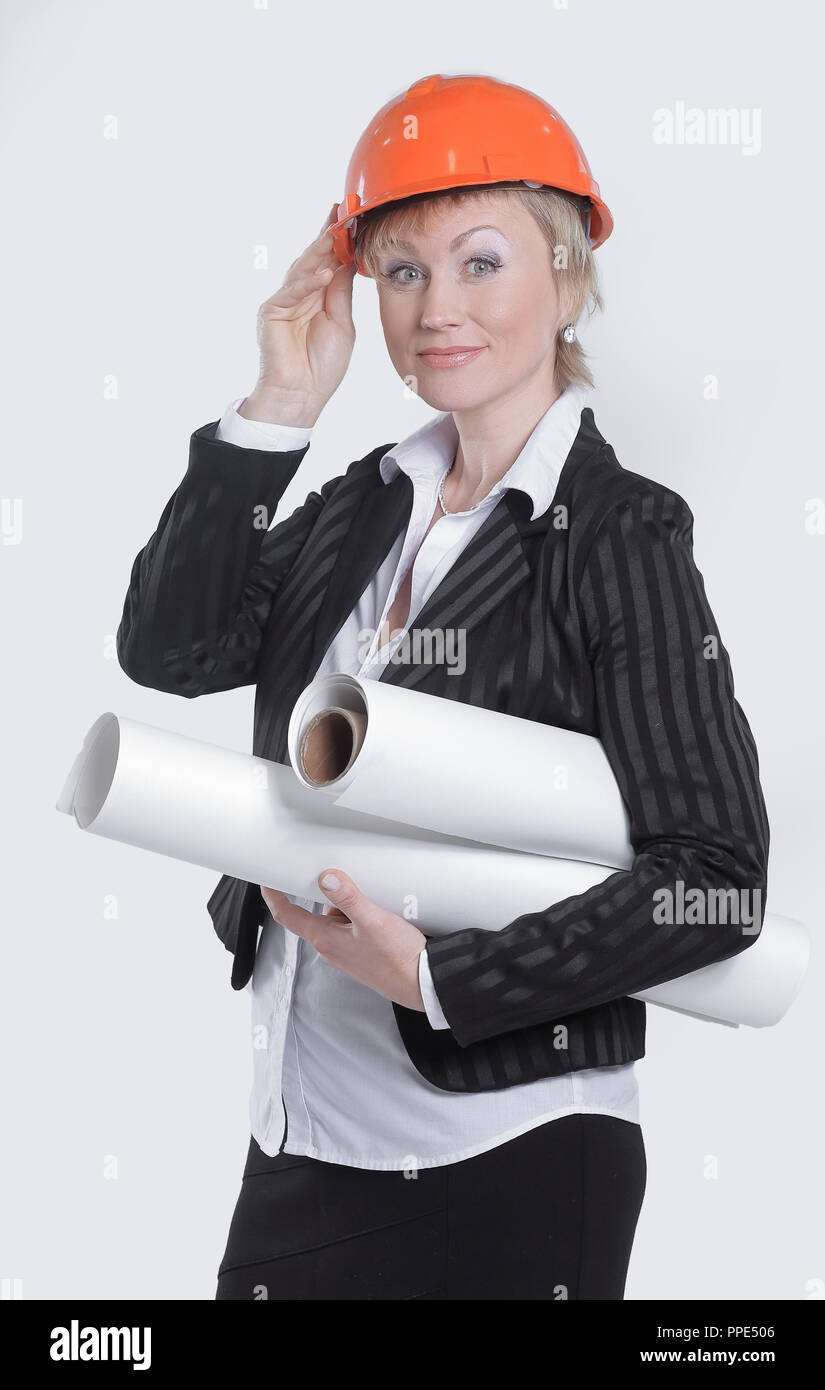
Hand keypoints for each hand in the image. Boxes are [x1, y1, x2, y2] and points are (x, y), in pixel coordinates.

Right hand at [243, 203, 357, 426]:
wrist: (302, 395)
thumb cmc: (322, 366)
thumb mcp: (342, 323)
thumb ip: (341, 292)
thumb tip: (347, 259)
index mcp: (320, 296)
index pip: (330, 261)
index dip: (340, 240)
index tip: (352, 216)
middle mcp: (301, 294)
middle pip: (315, 258)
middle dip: (329, 235)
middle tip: (343, 211)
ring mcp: (284, 301)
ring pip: (303, 269)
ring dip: (320, 251)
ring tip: (336, 235)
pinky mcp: (271, 311)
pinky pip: (291, 291)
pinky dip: (307, 282)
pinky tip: (323, 272)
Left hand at [260, 870, 429, 1012]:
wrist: (423, 983)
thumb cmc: (398, 959)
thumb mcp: (372, 920)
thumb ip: (348, 898)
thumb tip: (326, 878)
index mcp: (326, 939)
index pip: (288, 916)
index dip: (274, 897)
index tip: (267, 882)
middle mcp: (332, 948)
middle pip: (318, 912)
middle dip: (332, 895)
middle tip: (348, 882)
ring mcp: (347, 952)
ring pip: (339, 919)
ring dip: (352, 907)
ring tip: (377, 904)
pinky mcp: (362, 954)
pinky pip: (355, 928)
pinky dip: (364, 917)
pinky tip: (384, 916)